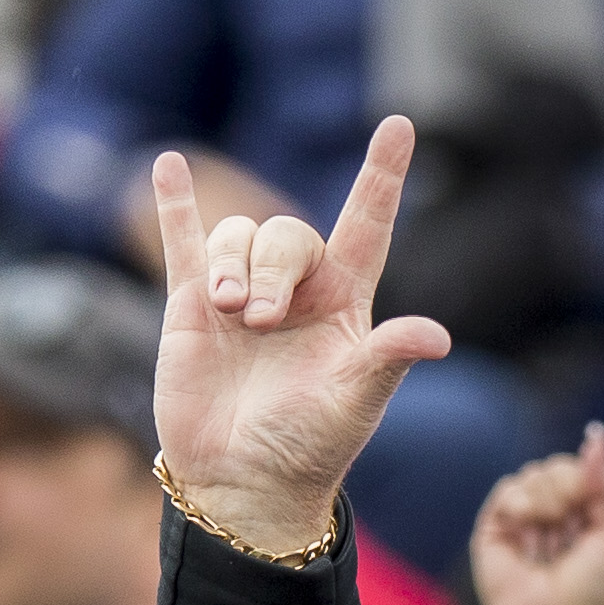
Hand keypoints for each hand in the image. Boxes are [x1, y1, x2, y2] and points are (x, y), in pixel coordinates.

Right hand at [151, 116, 452, 558]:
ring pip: (238, 235)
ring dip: (233, 265)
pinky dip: (173, 204)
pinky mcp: (192, 304)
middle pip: (289, 233)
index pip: (369, 226)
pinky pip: (184, 240)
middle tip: (259, 322)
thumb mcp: (354, 403)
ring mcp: (243, 293)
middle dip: (272, 267)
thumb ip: (387, 360)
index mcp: (347, 305)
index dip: (382, 176)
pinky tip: (167, 164)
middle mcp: (298, 291)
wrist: (242, 480)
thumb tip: (436, 336)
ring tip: (228, 315)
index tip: (399, 124)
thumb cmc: (308, 447)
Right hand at [472, 423, 603, 604]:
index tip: (591, 512)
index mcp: (590, 515)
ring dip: (549, 506)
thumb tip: (597, 433)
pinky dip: (523, 507)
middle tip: (570, 532)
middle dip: (571, 492)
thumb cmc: (593, 591)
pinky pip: (511, 487)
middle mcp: (557, 513)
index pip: (590, 468)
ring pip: (537, 471)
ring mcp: (526, 518)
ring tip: (549, 547)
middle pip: (563, 465)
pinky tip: (528, 535)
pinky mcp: (496, 525)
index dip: (591, 481)